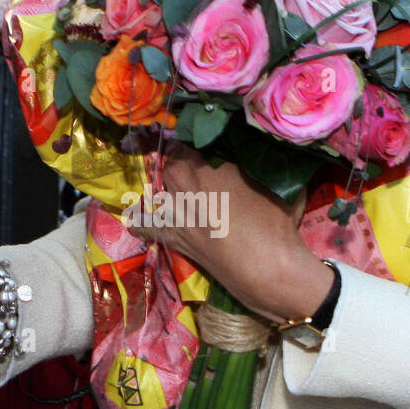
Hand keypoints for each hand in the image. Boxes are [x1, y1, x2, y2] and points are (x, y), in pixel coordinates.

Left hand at [126, 146, 333, 324]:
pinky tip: (134, 219)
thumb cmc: (276, 221)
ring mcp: (174, 210)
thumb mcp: (272, 182)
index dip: (201, 141)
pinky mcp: (173, 237)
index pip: (193, 140)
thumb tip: (255, 151)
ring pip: (162, 189)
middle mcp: (182, 181)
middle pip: (176, 163)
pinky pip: (148, 226)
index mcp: (205, 163)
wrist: (266, 268)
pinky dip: (142, 223)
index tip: (210, 143)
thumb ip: (256, 162)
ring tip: (185, 190)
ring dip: (171, 187)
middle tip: (203, 167)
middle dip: (186, 162)